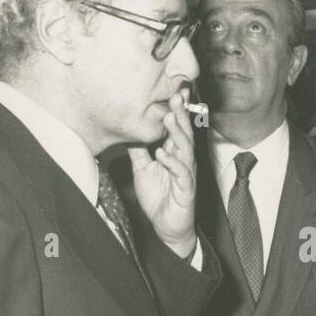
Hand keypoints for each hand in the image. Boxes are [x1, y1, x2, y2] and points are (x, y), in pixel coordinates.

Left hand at [129, 91, 196, 257]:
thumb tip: (129, 131)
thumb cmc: (159, 197)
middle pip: (184, 133)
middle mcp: (183, 160)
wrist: (167, 225)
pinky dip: (172, 162)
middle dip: (180, 113)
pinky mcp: (186, 189)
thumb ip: (138, 151)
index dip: (177, 110)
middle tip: (176, 94)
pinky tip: (162, 154)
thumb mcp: (143, 169)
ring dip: (177, 133)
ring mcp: (186, 174)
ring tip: (169, 118)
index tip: (174, 90)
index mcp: (174, 153)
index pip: (176, 127)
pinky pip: (182, 173)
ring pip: (185, 149)